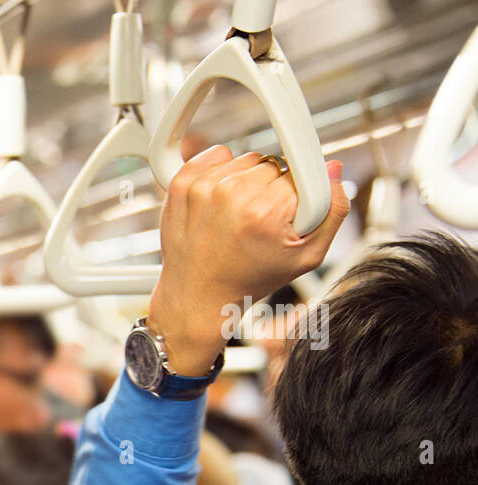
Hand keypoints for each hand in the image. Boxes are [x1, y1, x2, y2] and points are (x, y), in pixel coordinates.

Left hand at [149, 145, 349, 375]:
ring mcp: (203, 187)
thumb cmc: (249, 279)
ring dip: (246, 182)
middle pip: (273, 165)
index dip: (298, 194)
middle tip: (259, 222)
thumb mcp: (306, 258)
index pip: (301, 173)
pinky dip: (221, 173)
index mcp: (264, 211)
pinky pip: (217, 156)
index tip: (287, 212)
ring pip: (247, 161)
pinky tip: (219, 203)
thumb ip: (333, 211)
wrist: (198, 296)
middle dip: (272, 189)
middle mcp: (231, 194)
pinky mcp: (182, 183)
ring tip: (237, 217)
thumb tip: (333, 168)